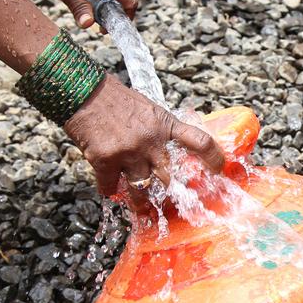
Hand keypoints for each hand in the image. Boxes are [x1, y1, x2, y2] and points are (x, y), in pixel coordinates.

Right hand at [63, 78, 225, 199]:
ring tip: (141, 210)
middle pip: (169, 179)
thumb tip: (172, 150)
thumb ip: (161, 131)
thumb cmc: (116, 100)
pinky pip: (110, 188)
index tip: (218, 170)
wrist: (83, 92)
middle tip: (173, 204)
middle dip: (170, 193)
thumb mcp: (148, 110)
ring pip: (141, 191)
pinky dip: (109, 189)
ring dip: (140, 204)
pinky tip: (108, 185)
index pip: (199, 141)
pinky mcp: (105, 160)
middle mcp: (151, 140)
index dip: (213, 158)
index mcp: (165, 124)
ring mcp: (129, 152)